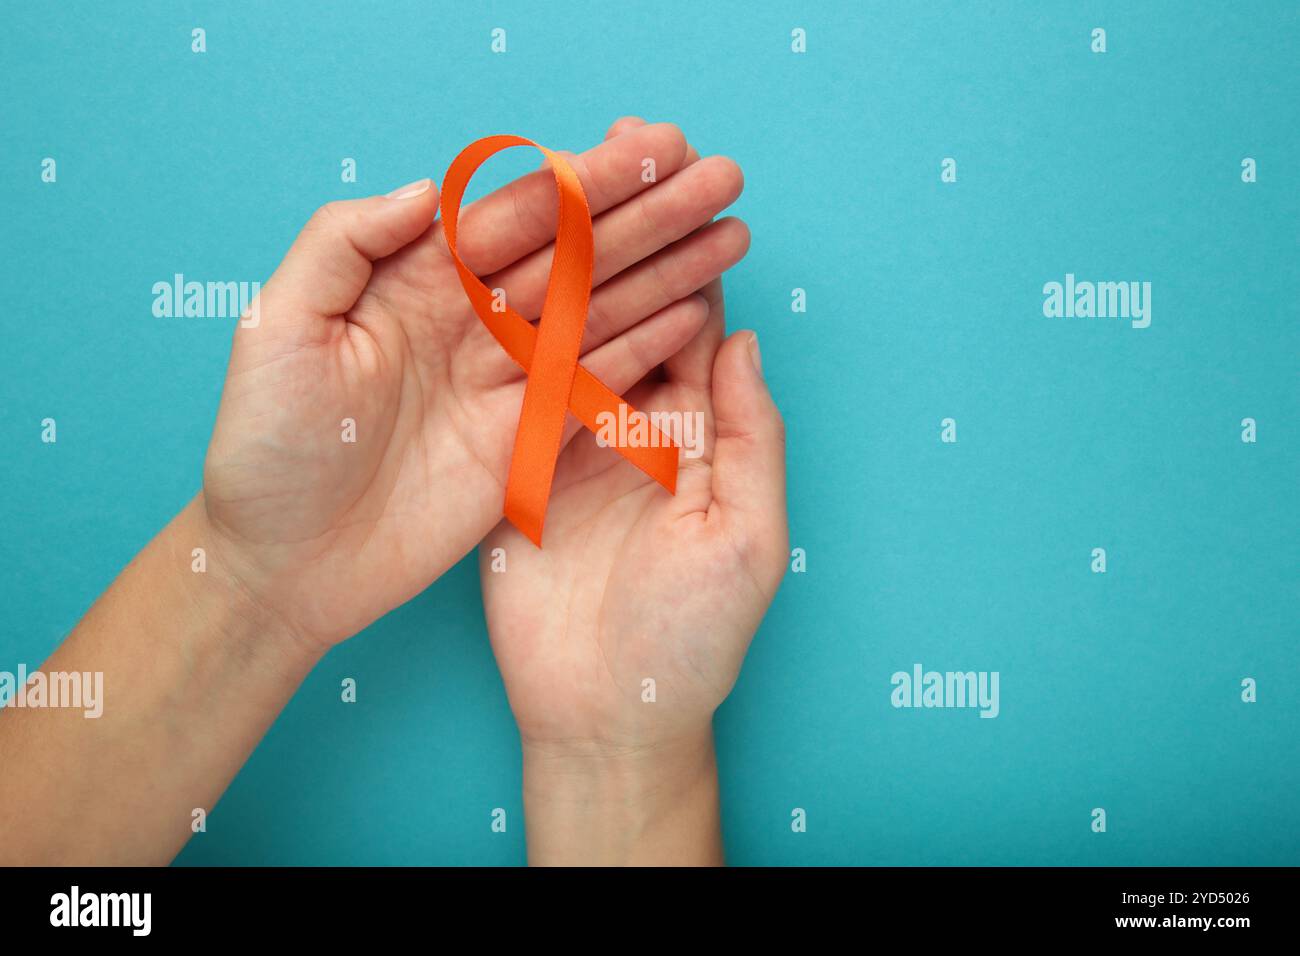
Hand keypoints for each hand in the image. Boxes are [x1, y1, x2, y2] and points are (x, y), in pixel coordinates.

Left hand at [200, 119, 749, 648]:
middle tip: (720, 177)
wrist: (284, 565)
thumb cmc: (264, 448)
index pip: (513, 216)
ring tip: (729, 237)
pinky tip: (696, 314)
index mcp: (412, 282)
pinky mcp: (525, 439)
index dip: (585, 181)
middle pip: (573, 255)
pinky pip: (597, 384)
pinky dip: (647, 350)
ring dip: (666, 273)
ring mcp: (502, 381)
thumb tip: (429, 189)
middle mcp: (468, 322)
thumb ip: (343, 245)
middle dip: (647, 215)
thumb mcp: (276, 330)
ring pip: (599, 311)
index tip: (650, 151)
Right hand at [479, 117, 786, 859]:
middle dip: (624, 240)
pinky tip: (493, 274)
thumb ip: (752, 440)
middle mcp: (637, 428)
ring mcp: (572, 445)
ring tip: (549, 191)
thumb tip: (744, 339)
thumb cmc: (692, 642)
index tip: (683, 183)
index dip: (692, 256)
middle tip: (611, 155)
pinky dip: (508, 336)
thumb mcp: (746, 540)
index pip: (698, 328)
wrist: (602, 718)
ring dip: (563, 269)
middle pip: (631, 315)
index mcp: (701, 437)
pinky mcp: (515, 470)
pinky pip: (514, 393)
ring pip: (568, 340)